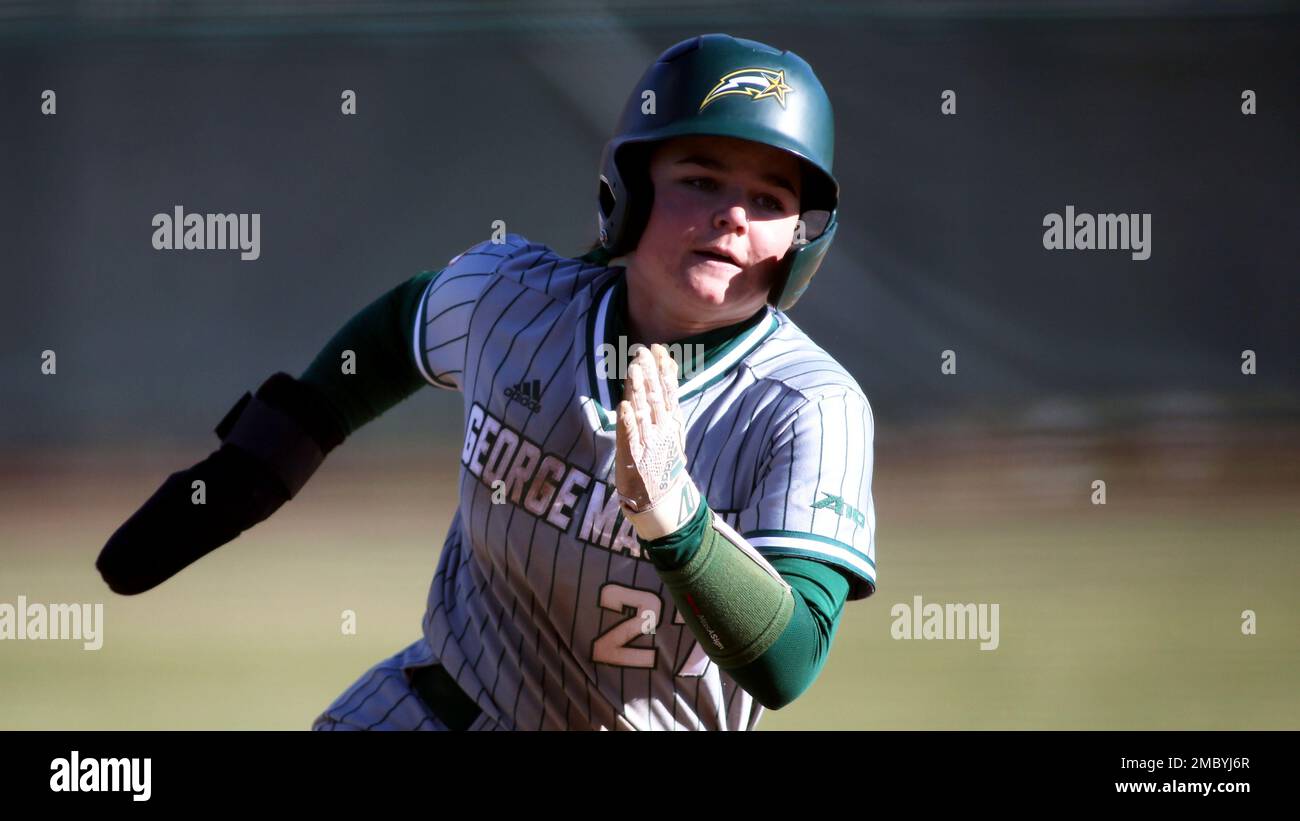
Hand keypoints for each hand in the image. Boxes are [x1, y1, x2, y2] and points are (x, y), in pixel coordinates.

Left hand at [615, 344, 697, 539]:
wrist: (662, 500)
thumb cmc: (662, 462)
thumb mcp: (671, 431)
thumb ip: (667, 402)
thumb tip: (667, 369)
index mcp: (672, 423)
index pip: (669, 391)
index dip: (663, 369)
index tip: (658, 349)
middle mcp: (662, 430)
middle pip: (656, 397)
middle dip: (650, 373)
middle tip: (642, 351)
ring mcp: (649, 444)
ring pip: (643, 412)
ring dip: (638, 390)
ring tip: (633, 369)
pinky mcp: (634, 458)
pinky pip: (630, 437)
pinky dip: (627, 421)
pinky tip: (623, 405)